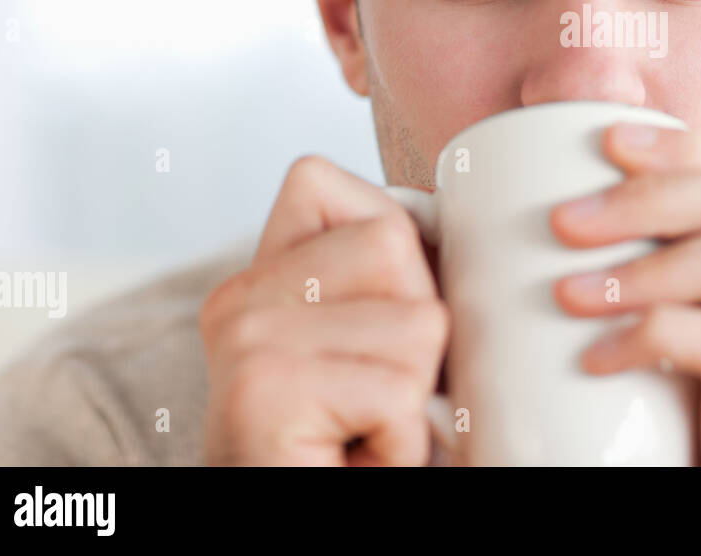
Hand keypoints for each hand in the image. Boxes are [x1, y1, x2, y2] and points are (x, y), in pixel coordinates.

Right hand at [199, 155, 448, 465]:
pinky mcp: (264, 392)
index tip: (375, 333)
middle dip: (418, 329)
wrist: (298, 519)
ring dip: (415, 395)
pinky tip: (357, 462)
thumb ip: (382, 277)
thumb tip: (462, 205)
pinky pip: (398, 392)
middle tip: (373, 399)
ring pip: (417, 321)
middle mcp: (238, 301)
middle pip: (392, 243)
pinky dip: (402, 444)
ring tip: (365, 434)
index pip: (323, 180)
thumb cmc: (348, 450)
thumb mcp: (364, 347)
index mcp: (257, 279)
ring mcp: (246, 342)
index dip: (389, 248)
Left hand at [550, 123, 700, 465]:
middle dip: (656, 190)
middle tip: (563, 220)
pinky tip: (596, 359)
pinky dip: (656, 334)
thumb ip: (653, 303)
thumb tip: (546, 257)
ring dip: (650, 262)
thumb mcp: (688, 359)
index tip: (608, 138)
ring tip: (567, 292)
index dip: (686, 147)